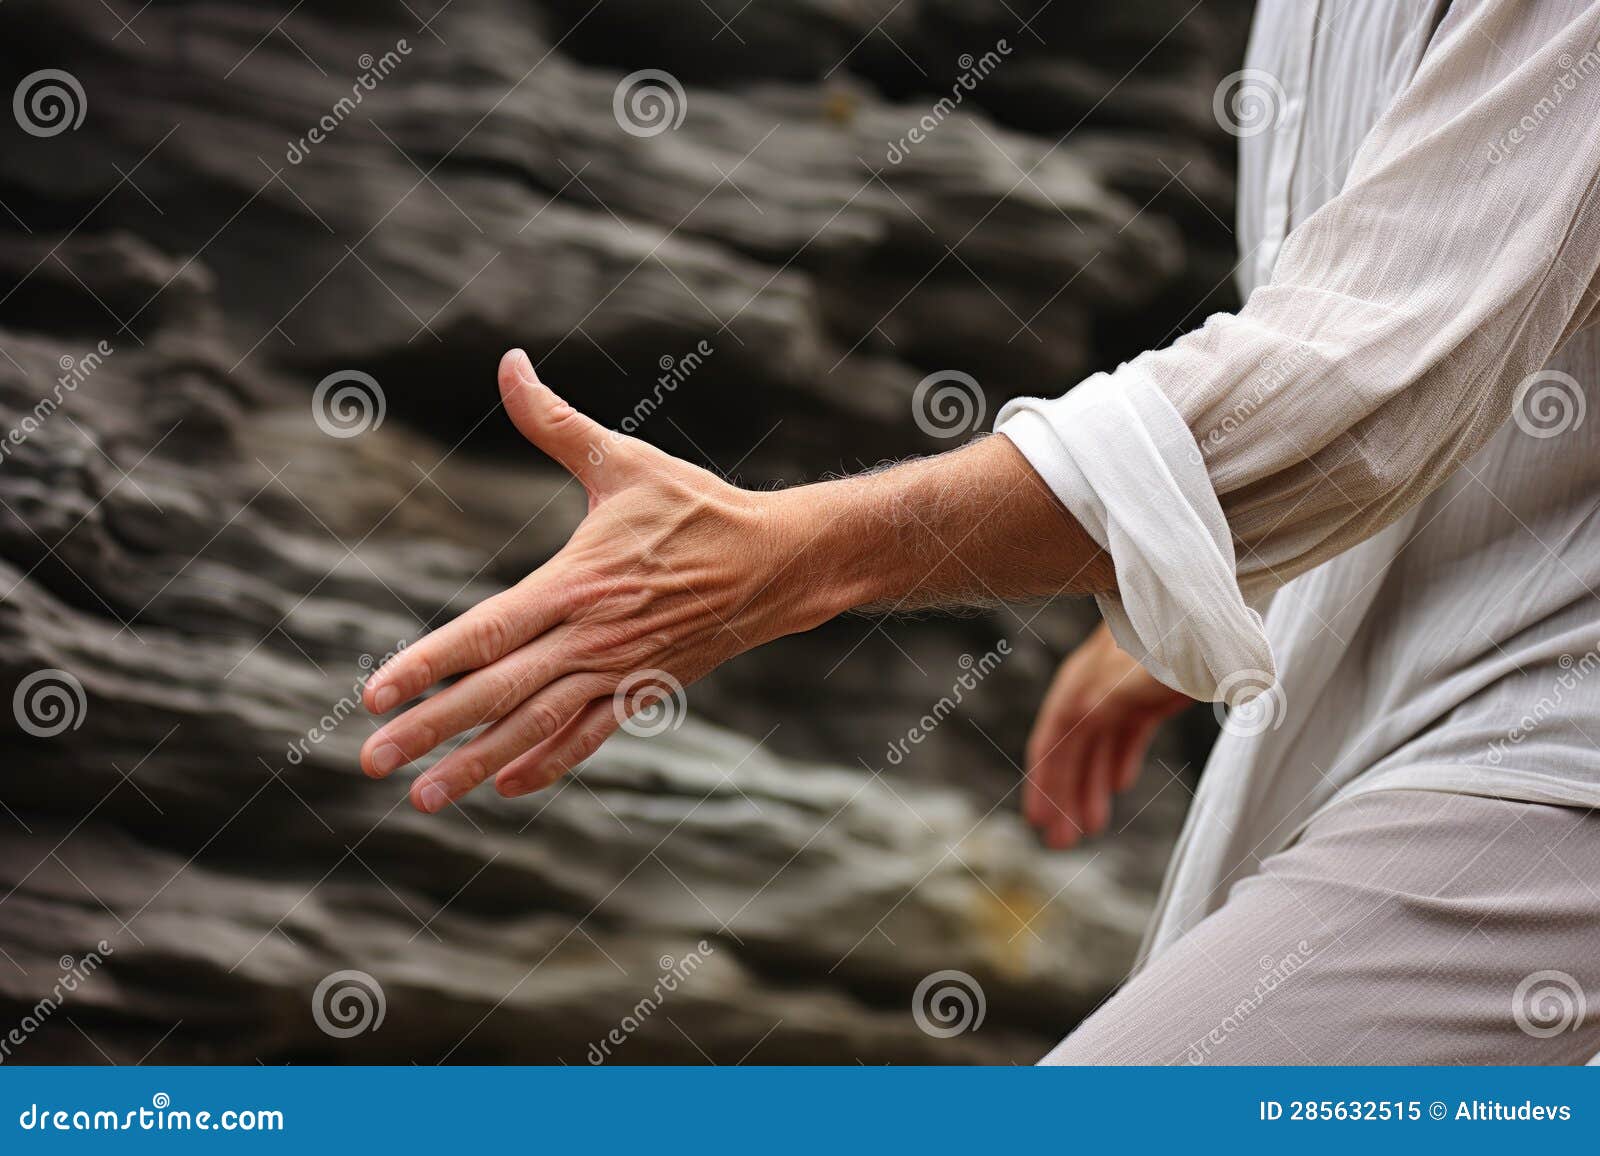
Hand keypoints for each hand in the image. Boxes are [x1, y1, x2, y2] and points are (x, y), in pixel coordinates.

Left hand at [359, 348, 1116, 814]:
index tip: (375, 693)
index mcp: (577, 584)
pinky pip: (588, 737)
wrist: (779, 562)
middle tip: (373, 762)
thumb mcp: (624, 461)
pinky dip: (547, 763)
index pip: (486, 631)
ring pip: (537, 727)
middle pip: (497, 693)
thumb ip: (555, 422)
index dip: (427, 665)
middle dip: (431, 730)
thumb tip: (508, 363)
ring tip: (426, 798)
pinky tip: (506, 786)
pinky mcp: (644, 689)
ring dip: (478, 763)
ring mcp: (619, 671)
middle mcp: (592, 638)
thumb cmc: (696, 506)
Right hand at [1023, 622, 1190, 847]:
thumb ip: (1109, 696)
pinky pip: (1127, 730)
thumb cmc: (1179, 628)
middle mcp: (1097, 683)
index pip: (1057, 739)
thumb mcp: (1142, 668)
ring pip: (1099, 742)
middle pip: (1073, 747)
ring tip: (1090, 827)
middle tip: (1061, 844)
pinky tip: (1120, 784)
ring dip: (1090, 784)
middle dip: (1064, 795)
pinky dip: (1119, 758)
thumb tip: (1081, 722)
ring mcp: (1124, 684)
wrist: (1215, 595)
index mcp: (1088, 681)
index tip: (1039, 821)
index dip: (1046, 781)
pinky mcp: (1152, 686)